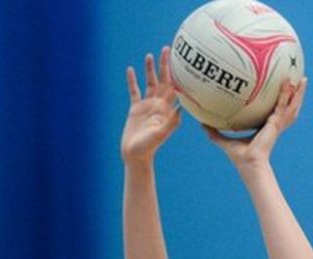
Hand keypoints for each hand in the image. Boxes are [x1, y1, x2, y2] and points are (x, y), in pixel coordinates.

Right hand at [120, 46, 181, 162]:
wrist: (136, 155)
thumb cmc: (149, 147)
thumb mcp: (161, 134)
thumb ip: (170, 122)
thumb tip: (182, 109)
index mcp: (167, 109)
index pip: (174, 87)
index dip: (178, 74)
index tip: (182, 60)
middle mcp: (158, 104)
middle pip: (163, 80)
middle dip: (165, 65)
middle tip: (167, 48)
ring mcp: (147, 106)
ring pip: (149, 83)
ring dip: (149, 69)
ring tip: (149, 55)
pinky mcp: (135, 109)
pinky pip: (134, 91)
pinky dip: (132, 81)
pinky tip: (130, 69)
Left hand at [204, 77, 307, 168]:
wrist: (248, 162)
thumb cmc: (239, 156)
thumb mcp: (225, 141)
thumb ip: (215, 132)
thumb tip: (202, 124)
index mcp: (266, 128)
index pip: (276, 112)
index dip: (281, 102)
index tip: (283, 92)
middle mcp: (275, 125)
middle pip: (289, 107)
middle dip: (296, 95)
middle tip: (299, 80)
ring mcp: (278, 124)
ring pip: (292, 105)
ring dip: (299, 92)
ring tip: (303, 79)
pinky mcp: (276, 123)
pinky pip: (283, 105)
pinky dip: (286, 94)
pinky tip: (288, 83)